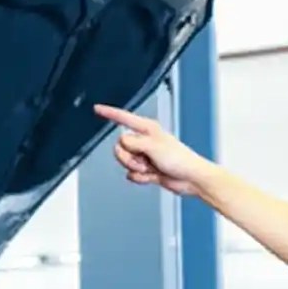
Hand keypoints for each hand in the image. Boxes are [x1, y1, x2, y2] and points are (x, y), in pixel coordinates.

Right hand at [94, 104, 215, 195]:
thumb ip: (134, 142)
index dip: (110, 113)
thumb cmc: (180, 159)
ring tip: (151, 168)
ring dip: (136, 168)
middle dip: (129, 157)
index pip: (124, 118)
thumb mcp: (154, 146)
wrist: (190, 178)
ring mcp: (144, 156)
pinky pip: (131, 174)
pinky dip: (140, 177)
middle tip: (144, 160)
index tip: (97, 109)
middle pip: (120, 146)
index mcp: (147, 129)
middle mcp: (144, 141)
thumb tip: (122, 143)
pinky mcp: (146, 169)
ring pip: (124, 161)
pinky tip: (152, 176)